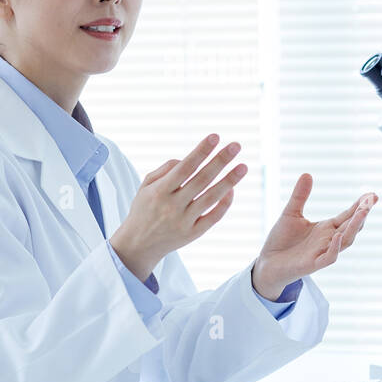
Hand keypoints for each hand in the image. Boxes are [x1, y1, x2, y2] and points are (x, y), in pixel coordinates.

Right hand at [109, 134, 246, 281]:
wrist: (138, 245)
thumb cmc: (144, 209)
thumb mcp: (145, 186)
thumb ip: (165, 169)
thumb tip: (188, 159)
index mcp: (159, 191)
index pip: (184, 167)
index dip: (201, 151)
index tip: (215, 137)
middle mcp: (172, 206)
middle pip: (201, 180)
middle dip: (220, 161)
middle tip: (236, 146)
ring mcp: (184, 221)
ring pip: (211, 198)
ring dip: (229, 181)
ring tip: (243, 166)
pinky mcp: (193, 234)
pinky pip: (213, 217)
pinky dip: (224, 203)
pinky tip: (232, 190)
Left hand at [253, 174, 376, 300]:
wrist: (267, 262)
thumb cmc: (281, 239)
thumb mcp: (290, 213)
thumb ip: (300, 195)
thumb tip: (307, 174)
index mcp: (326, 228)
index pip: (348, 215)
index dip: (360, 205)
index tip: (372, 194)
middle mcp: (328, 240)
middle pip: (352, 226)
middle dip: (363, 213)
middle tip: (372, 199)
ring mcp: (322, 252)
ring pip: (345, 241)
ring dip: (355, 227)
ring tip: (363, 212)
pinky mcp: (313, 264)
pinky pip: (329, 257)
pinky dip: (335, 247)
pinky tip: (338, 235)